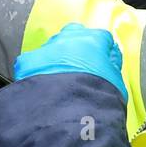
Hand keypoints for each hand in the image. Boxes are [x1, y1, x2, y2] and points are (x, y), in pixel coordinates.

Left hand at [13, 23, 127, 101]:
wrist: (69, 112)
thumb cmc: (98, 98)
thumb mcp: (117, 83)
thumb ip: (113, 66)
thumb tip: (110, 59)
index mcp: (94, 41)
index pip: (101, 38)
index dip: (102, 50)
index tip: (102, 61)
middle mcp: (68, 38)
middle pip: (73, 34)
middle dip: (77, 46)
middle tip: (79, 66)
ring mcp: (46, 48)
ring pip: (52, 46)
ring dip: (56, 57)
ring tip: (59, 78)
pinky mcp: (28, 61)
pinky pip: (32, 62)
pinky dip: (36, 70)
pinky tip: (41, 84)